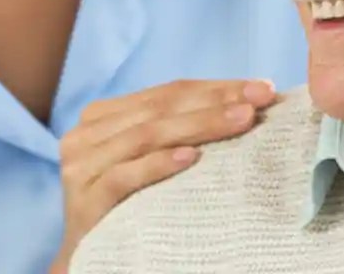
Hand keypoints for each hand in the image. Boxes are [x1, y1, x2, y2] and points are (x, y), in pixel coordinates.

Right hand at [49, 79, 277, 271]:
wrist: (90, 260)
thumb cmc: (129, 204)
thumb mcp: (148, 158)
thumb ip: (177, 129)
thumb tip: (247, 103)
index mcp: (102, 116)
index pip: (167, 92)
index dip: (215, 87)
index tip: (261, 88)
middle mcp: (85, 134)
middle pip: (160, 109)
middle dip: (215, 101)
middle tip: (260, 98)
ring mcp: (81, 167)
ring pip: (146, 136)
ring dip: (199, 125)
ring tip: (241, 120)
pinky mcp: (84, 202)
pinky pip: (124, 177)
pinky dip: (159, 164)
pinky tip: (192, 157)